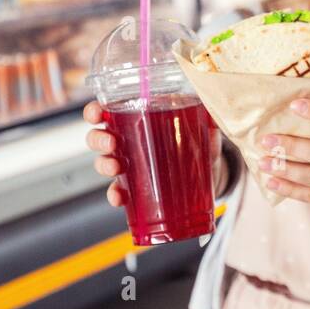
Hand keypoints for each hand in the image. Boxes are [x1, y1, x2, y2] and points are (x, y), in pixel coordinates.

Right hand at [83, 101, 226, 207]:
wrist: (210, 174)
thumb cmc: (200, 142)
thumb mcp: (205, 129)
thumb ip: (208, 121)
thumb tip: (214, 117)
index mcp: (138, 120)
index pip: (107, 110)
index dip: (95, 111)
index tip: (97, 114)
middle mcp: (127, 141)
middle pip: (98, 138)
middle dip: (98, 140)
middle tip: (112, 144)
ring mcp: (130, 166)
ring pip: (103, 163)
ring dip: (104, 165)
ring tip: (117, 168)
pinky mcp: (137, 189)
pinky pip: (118, 192)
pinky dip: (115, 195)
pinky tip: (119, 198)